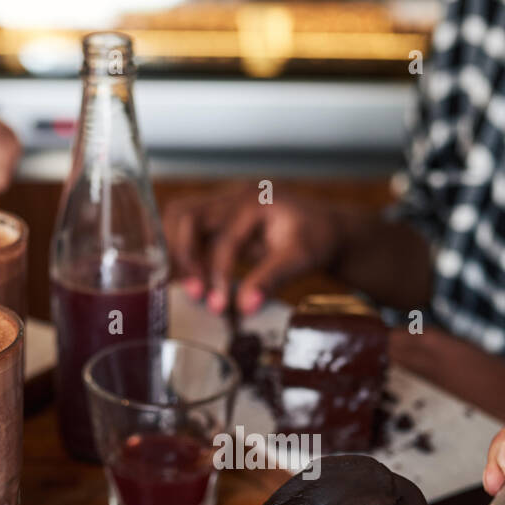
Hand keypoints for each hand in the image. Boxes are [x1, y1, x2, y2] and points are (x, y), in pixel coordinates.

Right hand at [163, 184, 345, 314]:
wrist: (325, 230)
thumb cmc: (317, 238)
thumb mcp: (301, 258)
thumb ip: (271, 279)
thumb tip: (245, 307)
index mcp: (254, 201)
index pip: (223, 238)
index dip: (218, 274)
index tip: (219, 305)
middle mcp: (233, 198)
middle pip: (186, 215)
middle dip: (185, 255)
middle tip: (195, 292)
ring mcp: (224, 207)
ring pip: (181, 221)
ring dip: (179, 254)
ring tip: (191, 289)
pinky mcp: (220, 223)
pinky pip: (191, 234)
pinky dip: (186, 256)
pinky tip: (194, 282)